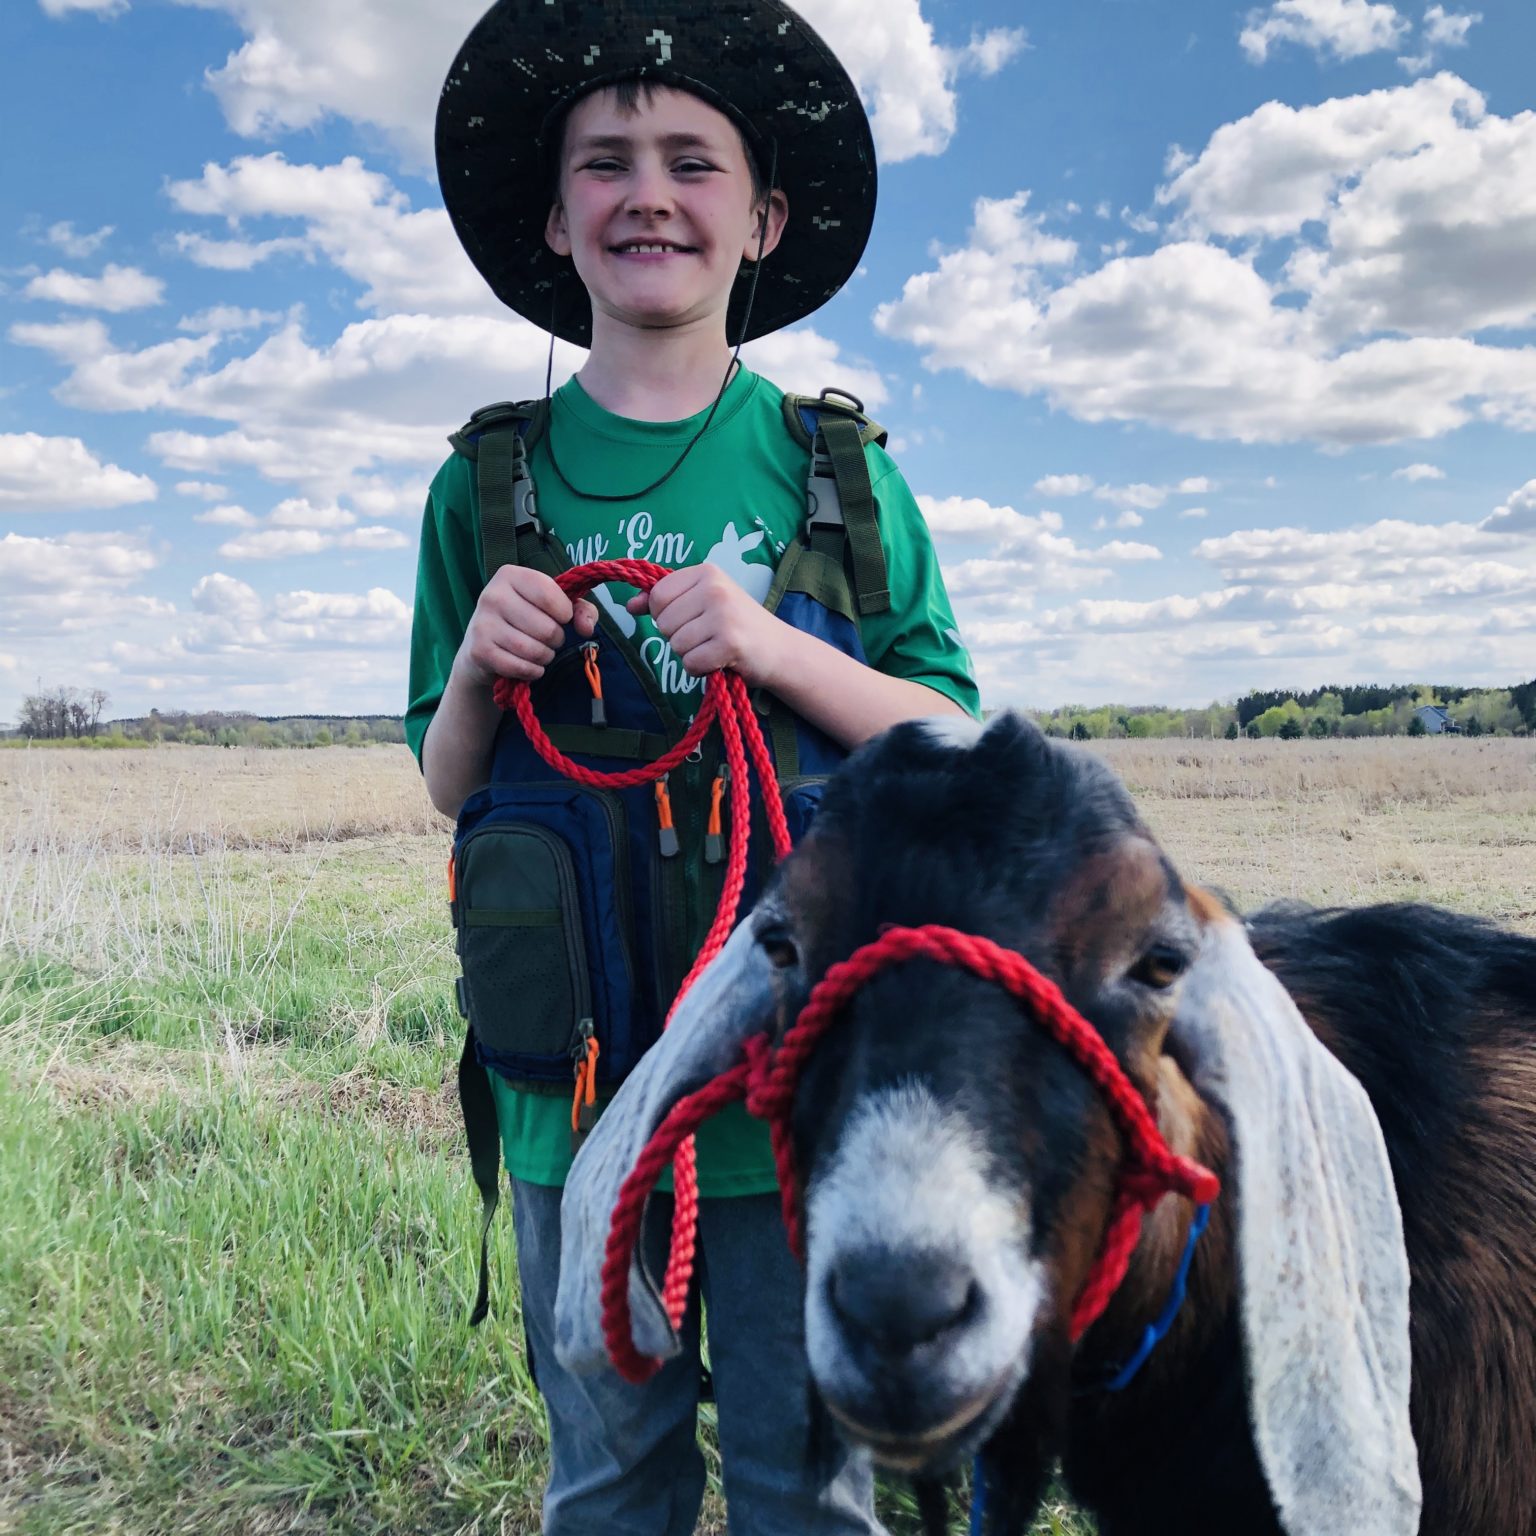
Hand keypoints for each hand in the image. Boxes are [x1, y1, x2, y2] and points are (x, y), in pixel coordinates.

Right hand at [454, 565, 597, 685]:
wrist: (482, 645)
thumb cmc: (525, 619)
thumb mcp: (554, 605)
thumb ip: (580, 610)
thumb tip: (586, 628)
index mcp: (510, 575)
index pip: (550, 595)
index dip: (564, 613)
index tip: (560, 617)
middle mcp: (492, 595)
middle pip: (546, 628)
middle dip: (556, 640)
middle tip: (548, 640)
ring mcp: (482, 623)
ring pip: (534, 650)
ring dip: (545, 657)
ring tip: (540, 652)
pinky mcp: (479, 651)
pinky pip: (520, 667)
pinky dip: (532, 671)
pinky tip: (529, 666)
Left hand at [627, 564, 790, 686]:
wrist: (780, 649)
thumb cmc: (737, 625)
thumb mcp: (703, 602)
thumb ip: (666, 600)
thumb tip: (630, 605)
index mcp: (707, 572)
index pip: (658, 596)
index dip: (665, 615)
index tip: (690, 619)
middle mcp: (716, 589)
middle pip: (664, 622)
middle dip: (679, 637)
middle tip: (707, 636)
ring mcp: (724, 615)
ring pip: (676, 644)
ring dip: (691, 654)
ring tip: (714, 647)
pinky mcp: (730, 643)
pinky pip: (690, 663)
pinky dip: (700, 669)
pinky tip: (719, 661)